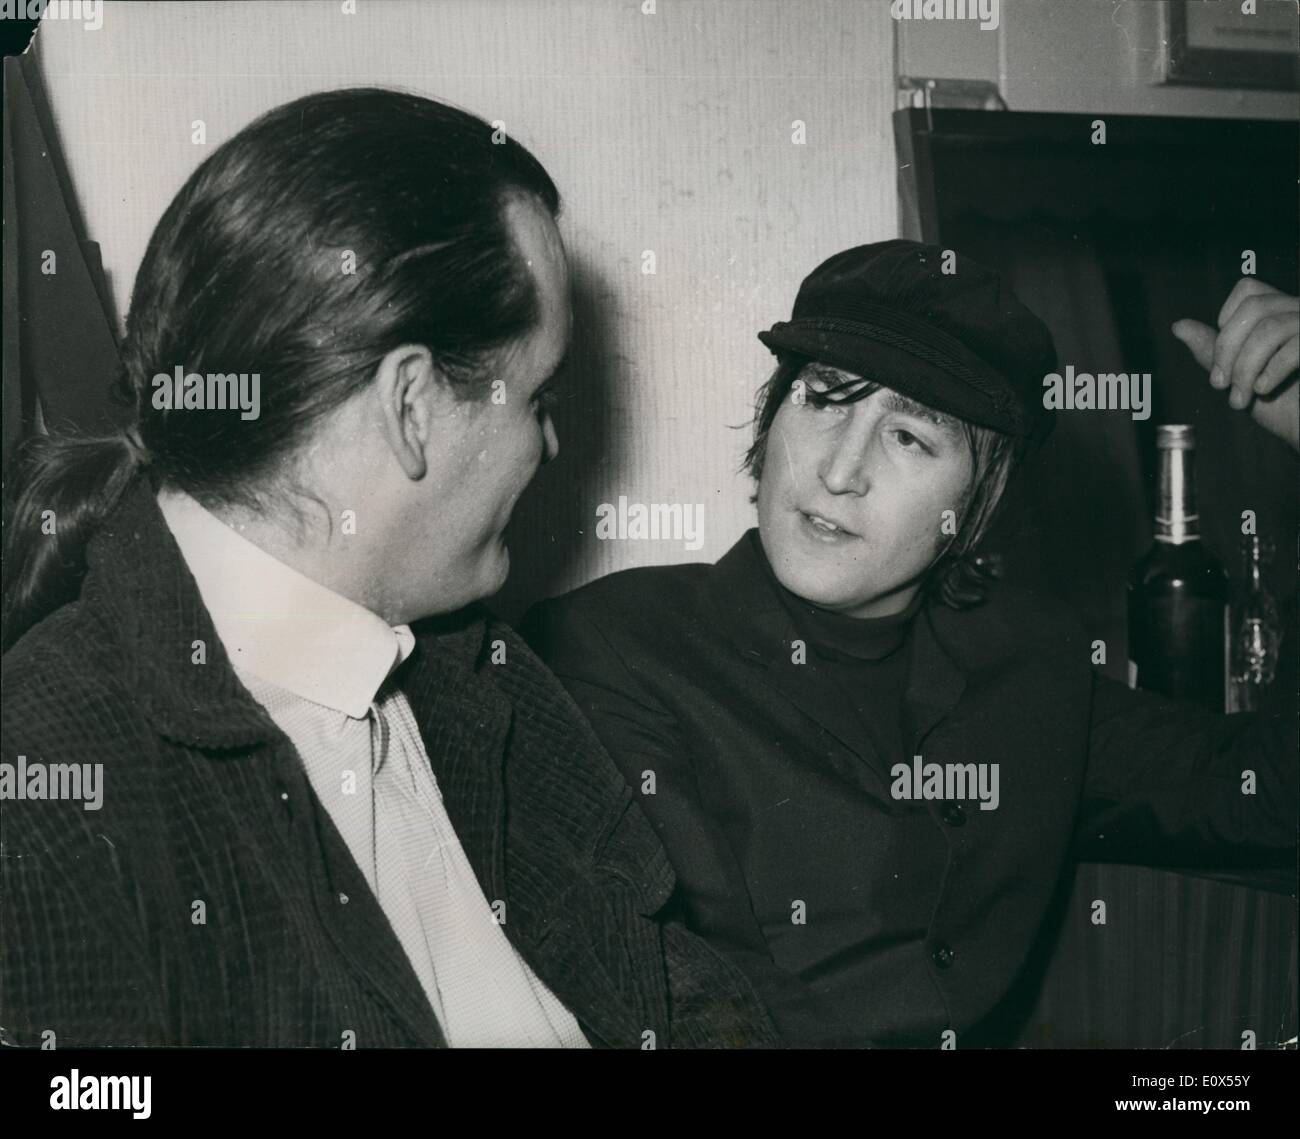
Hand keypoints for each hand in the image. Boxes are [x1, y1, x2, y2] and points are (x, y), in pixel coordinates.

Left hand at [1172, 278, 1297, 451]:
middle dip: (1227, 350)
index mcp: (1283, 313)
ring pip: (1270, 328)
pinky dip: (1271, 371)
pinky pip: (1295, 347)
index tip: (1223, 359)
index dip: (1226, 323)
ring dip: (1244, 369)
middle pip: (1254, 306)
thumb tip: (1179, 326)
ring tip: (1240, 398)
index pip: (1248, 291)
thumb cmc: (1281, 405)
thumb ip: (1212, 350)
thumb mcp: (1237, 375)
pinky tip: (1263, 390)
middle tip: (1221, 385)